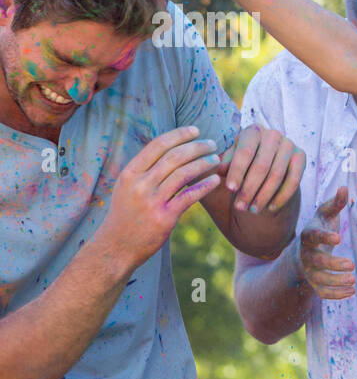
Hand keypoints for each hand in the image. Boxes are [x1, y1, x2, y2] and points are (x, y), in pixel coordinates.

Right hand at [94, 125, 223, 270]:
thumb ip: (145, 171)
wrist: (116, 247)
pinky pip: (190, 196)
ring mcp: (151, 201)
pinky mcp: (164, 217)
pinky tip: (216, 181)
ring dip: (204, 164)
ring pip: (184, 174)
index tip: (196, 130)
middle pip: (174, 156)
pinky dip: (205, 186)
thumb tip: (170, 151)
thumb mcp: (127, 188)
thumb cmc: (126, 215)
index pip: (158, 144)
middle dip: (197, 147)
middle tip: (212, 144)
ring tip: (217, 161)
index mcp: (130, 173)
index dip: (179, 134)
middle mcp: (139, 184)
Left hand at [220, 126, 304, 214]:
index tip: (230, 189)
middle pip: (261, 165)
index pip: (245, 152)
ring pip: (277, 175)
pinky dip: (282, 197)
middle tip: (240, 206)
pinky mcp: (301, 156)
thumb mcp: (232, 162)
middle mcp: (273, 134)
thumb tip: (220, 171)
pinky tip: (270, 208)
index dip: (237, 171)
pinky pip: (293, 180)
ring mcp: (289, 144)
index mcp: (252, 131)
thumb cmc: (244, 164)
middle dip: (249, 189)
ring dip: (263, 196)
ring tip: (252, 210)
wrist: (268, 166)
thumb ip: (225, 165)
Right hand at [297, 186, 354, 300]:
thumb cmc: (319, 228)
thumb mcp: (325, 214)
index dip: (324, 237)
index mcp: (308, 236)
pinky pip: (322, 293)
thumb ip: (335, 203)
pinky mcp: (314, 283)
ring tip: (353, 281)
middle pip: (316, 261)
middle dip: (333, 264)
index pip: (313, 236)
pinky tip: (352, 291)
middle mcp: (305, 254)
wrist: (303, 251)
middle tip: (352, 265)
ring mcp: (309, 270)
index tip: (339, 238)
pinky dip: (336, 294)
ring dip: (336, 282)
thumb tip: (344, 187)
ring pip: (319, 280)